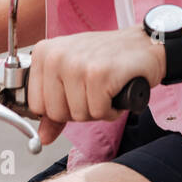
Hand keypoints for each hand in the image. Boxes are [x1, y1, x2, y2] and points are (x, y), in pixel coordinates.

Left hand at [26, 27, 165, 145]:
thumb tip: (43, 137)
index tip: (75, 94)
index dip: (60, 108)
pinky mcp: (99, 74)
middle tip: (94, 90)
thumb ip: (55, 107)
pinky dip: (112, 110)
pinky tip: (116, 90)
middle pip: (56, 113)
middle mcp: (57, 55)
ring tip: (106, 88)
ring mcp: (77, 64)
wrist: (145, 45)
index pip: (36, 105)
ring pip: (78, 115)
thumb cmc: (109, 58)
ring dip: (98, 110)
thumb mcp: (74, 77)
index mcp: (45, 53)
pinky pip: (98, 113)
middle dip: (79, 110)